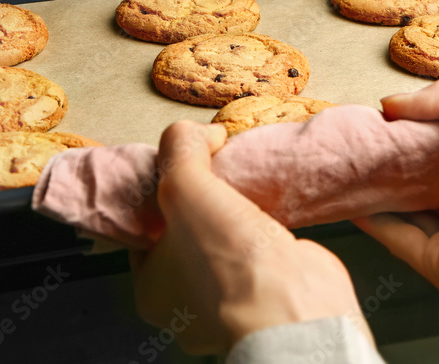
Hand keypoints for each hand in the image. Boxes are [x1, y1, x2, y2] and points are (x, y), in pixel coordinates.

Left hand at [130, 121, 371, 353]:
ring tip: (244, 186)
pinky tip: (271, 206)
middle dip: (202, 202)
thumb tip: (196, 133)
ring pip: (225, 243)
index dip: (159, 193)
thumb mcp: (184, 186)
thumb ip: (180, 149)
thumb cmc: (228, 263)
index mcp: (152, 288)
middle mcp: (187, 302)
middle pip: (186, 233)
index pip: (144, 230)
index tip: (177, 168)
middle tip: (214, 174)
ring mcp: (231, 301)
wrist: (293, 305)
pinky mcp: (269, 293)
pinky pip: (260, 252)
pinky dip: (265, 228)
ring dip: (237, 215)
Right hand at [353, 78, 438, 333]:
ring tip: (357, 172)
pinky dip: (378, 223)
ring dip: (384, 198)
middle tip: (370, 152)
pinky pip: (400, 241)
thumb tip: (390, 105)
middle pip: (430, 195)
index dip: (423, 149)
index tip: (392, 133)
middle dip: (400, 175)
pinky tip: (359, 203)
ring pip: (411, 220)